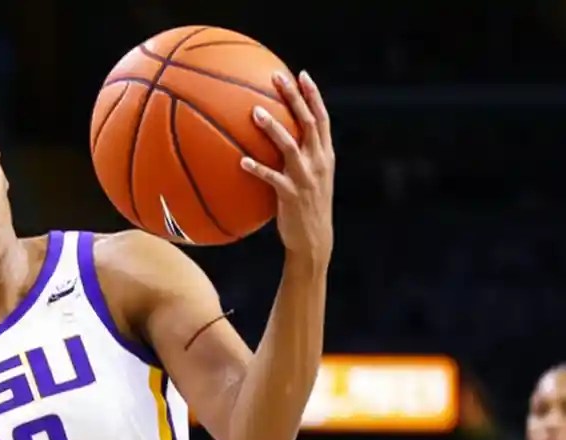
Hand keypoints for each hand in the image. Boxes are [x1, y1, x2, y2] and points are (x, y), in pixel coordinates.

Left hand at [241, 70, 334, 265]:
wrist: (314, 240)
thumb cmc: (306, 206)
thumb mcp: (311, 177)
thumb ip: (300, 156)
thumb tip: (277, 138)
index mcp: (325, 155)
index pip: (321, 118)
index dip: (313, 95)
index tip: (301, 74)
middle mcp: (319, 162)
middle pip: (308, 122)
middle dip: (294, 97)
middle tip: (276, 77)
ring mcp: (306, 178)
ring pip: (290, 146)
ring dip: (273, 127)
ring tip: (254, 112)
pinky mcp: (291, 195)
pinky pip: (271, 178)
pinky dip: (257, 169)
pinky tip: (241, 162)